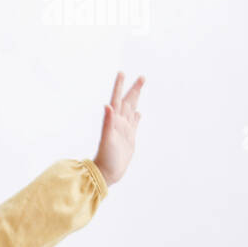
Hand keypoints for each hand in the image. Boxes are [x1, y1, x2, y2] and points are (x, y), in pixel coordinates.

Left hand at [93, 72, 144, 186]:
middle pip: (127, 102)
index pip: (117, 100)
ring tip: (140, 87)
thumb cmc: (105, 158)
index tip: (122, 72)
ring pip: (131, 110)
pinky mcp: (129, 139)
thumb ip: (107, 122)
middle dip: (133, 89)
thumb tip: (107, 105)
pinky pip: (133, 124)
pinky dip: (136, 117)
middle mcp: (119, 123)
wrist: (106, 173)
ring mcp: (124, 130)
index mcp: (113, 121)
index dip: (119, 86)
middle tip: (142, 76)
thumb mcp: (107, 140)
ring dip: (135, 99)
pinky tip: (138, 113)